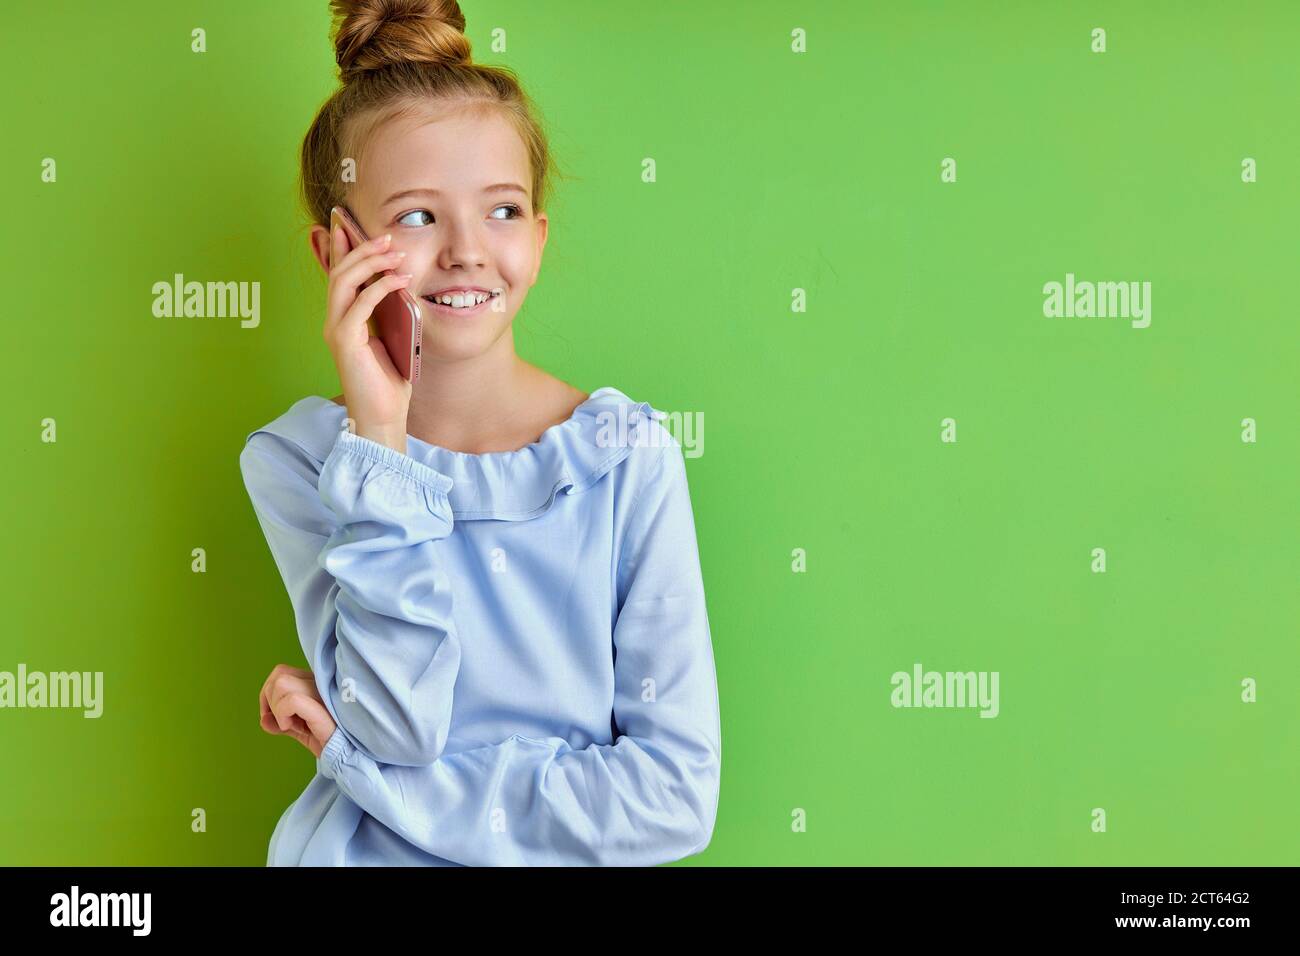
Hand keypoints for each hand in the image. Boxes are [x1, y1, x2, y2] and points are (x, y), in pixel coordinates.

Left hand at [259, 664, 336, 759]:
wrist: (347, 755)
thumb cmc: (327, 740)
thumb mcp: (298, 730)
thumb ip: (279, 723)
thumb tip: (263, 719)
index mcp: (314, 683)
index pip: (281, 672)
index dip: (268, 693)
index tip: (272, 717)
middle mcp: (319, 683)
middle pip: (278, 674)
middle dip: (269, 700)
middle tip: (282, 722)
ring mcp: (322, 692)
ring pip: (281, 683)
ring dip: (277, 708)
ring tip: (290, 724)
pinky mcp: (322, 708)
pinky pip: (292, 700)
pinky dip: (283, 714)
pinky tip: (294, 727)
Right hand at [324, 226, 415, 451]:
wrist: (383, 415)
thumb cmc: (389, 380)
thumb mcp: (392, 337)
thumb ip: (390, 311)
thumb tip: (401, 281)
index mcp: (343, 319)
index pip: (339, 275)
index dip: (342, 247)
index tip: (350, 223)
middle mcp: (334, 321)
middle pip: (339, 272)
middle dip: (362, 249)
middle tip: (387, 236)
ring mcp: (336, 330)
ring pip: (345, 282)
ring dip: (371, 262)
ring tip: (395, 252)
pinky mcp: (345, 341)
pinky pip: (360, 304)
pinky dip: (381, 287)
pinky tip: (400, 280)